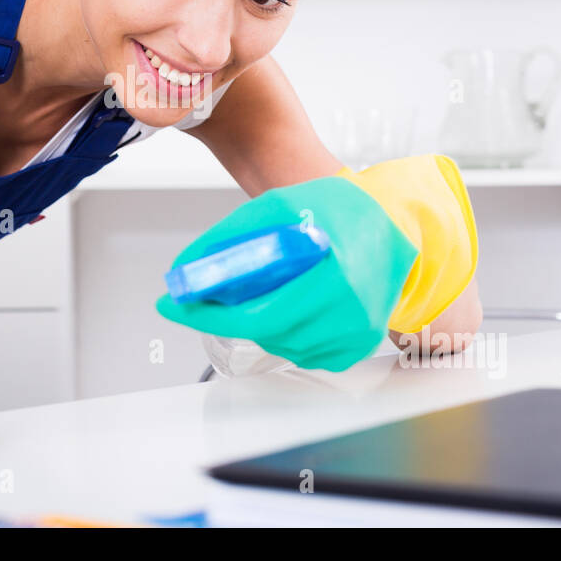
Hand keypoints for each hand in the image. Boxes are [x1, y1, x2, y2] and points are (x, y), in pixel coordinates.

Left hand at [155, 176, 419, 370]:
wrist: (387, 222)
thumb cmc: (336, 210)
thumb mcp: (279, 207)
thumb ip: (231, 238)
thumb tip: (184, 272)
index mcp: (337, 274)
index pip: (260, 313)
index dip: (210, 314)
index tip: (173, 305)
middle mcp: (353, 311)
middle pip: (266, 333)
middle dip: (223, 318)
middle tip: (198, 301)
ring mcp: (359, 333)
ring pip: (282, 346)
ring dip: (255, 324)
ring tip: (255, 291)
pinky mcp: (359, 345)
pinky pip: (305, 353)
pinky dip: (283, 334)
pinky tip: (287, 305)